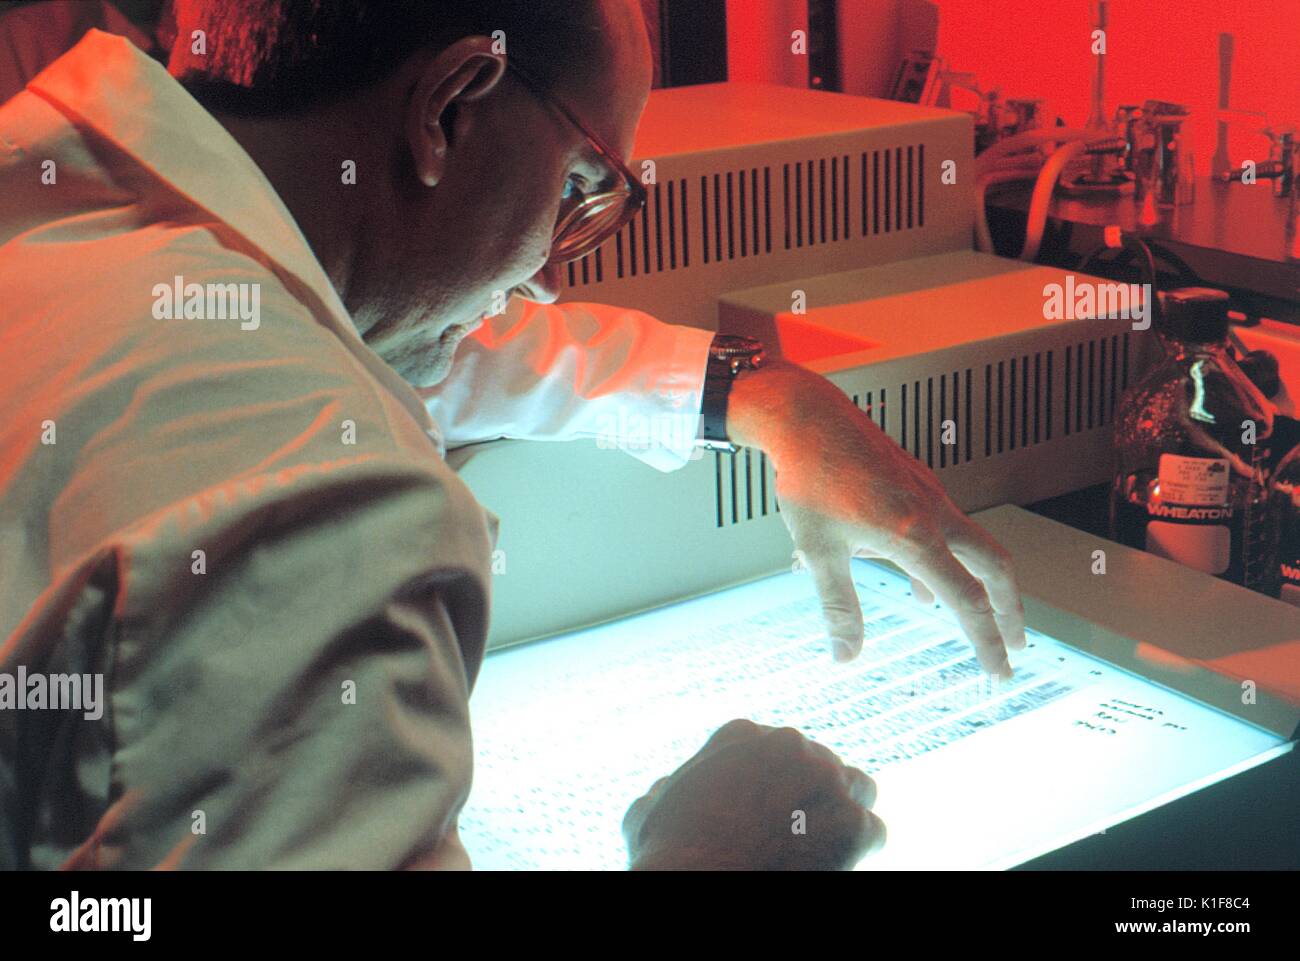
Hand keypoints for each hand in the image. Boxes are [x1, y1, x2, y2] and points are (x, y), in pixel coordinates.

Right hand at [623, 719, 883, 869]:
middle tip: (797, 828)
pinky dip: (858, 850)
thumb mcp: (646, 813)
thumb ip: (664, 789)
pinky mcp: (854, 823)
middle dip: (811, 793)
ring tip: (824, 842)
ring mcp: (827, 781)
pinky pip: (873, 830)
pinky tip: (834, 866)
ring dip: (843, 811)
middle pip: (819, 762)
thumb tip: (665, 788)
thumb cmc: (668, 858)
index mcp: (742, 734)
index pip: (775, 746)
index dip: (775, 779)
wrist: (698, 884)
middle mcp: (789, 745)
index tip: (768, 806)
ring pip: (856, 787)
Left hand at [727, 360, 1026, 677]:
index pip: (966, 601)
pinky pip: (945, 528)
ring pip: (972, 546)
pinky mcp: (918, 482)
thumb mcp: (819, 551)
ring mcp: (930, 494)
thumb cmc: (810, 477)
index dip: (987, 642)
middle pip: (994, 568)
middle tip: (1014, 646)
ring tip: (970, 618)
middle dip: (1008, 611)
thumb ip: (839, 606)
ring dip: (977, 584)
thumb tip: (846, 656)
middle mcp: (934, 512)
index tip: (999, 672)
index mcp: (915, 536)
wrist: (807, 417)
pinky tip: (918, 579)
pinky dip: (945, 559)